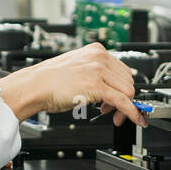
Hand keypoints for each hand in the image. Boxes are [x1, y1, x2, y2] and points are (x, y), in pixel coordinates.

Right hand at [0, 43, 144, 126]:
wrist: (35, 85)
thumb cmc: (51, 80)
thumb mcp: (78, 68)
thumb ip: (96, 72)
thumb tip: (111, 87)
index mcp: (96, 50)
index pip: (122, 70)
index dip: (122, 87)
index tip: (120, 99)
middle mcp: (100, 57)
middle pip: (128, 81)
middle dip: (125, 98)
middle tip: (113, 111)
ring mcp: (99, 70)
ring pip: (128, 91)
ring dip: (124, 107)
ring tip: (110, 114)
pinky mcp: (97, 86)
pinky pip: (123, 100)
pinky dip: (132, 112)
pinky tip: (135, 119)